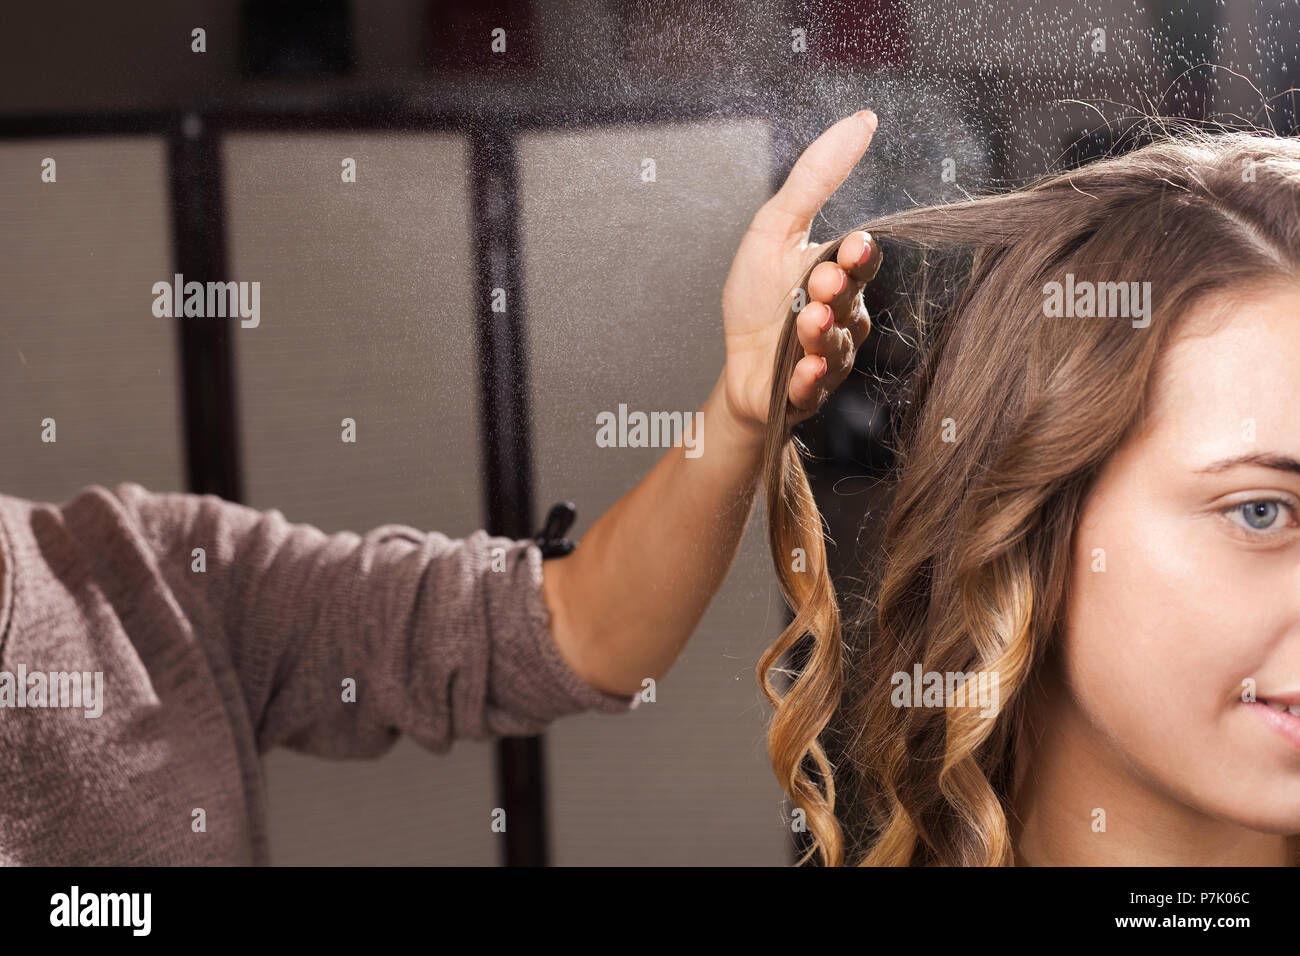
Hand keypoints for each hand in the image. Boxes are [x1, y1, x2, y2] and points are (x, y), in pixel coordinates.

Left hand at [719, 110, 882, 439]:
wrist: (739, 366)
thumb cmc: (758, 296)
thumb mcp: (776, 229)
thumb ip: (816, 177)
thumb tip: (863, 120)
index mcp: (841, 276)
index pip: (862, 260)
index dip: (860, 254)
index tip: (853, 243)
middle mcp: (845, 318)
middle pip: (854, 303)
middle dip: (840, 292)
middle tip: (824, 282)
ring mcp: (830, 360)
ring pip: (838, 347)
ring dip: (823, 333)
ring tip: (807, 320)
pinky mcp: (806, 394)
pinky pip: (815, 388)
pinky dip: (810, 379)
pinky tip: (804, 369)